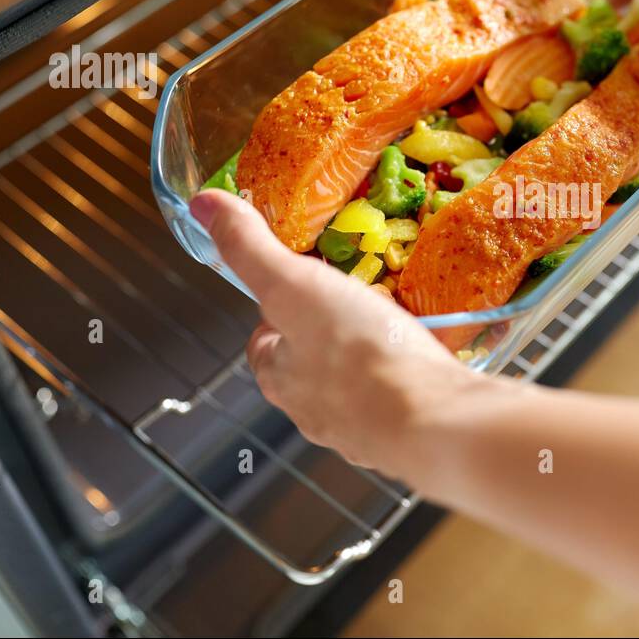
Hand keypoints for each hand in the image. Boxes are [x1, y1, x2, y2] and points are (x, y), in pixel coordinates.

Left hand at [189, 188, 486, 470]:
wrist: (433, 419)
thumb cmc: (360, 353)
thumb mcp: (295, 284)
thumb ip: (252, 248)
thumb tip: (204, 205)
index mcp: (279, 375)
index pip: (264, 339)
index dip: (278, 310)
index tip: (302, 285)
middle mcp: (312, 410)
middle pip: (309, 363)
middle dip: (329, 334)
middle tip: (357, 299)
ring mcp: (361, 427)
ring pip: (357, 385)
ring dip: (371, 359)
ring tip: (397, 326)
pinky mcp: (405, 433)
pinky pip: (400, 400)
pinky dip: (408, 380)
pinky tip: (426, 361)